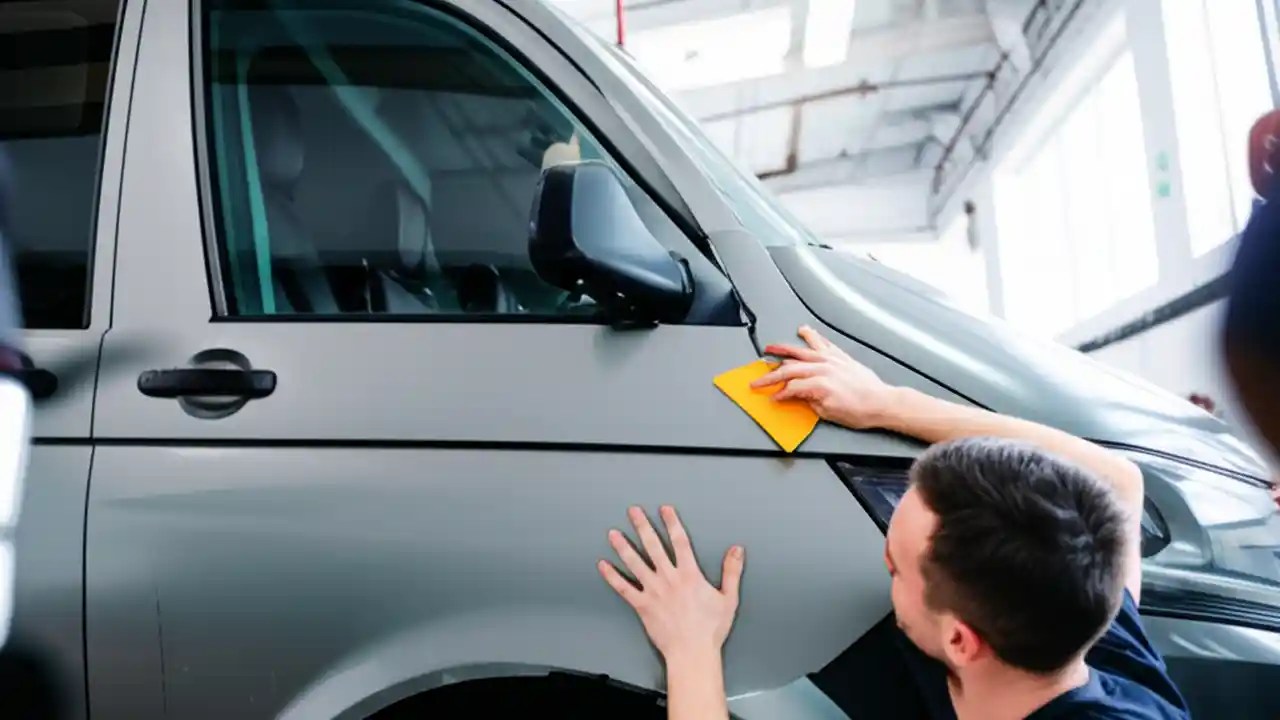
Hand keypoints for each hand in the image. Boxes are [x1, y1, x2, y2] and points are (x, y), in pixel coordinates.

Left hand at [598, 506, 743, 659]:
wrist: (692, 652)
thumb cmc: (710, 629)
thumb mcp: (728, 598)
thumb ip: (732, 571)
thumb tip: (737, 550)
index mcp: (689, 574)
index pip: (679, 541)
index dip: (672, 523)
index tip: (664, 509)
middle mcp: (669, 578)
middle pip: (653, 546)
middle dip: (642, 526)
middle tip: (633, 511)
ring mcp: (653, 591)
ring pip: (635, 563)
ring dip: (623, 546)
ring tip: (613, 533)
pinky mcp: (642, 606)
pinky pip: (623, 588)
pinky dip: (612, 576)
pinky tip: (603, 566)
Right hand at [751, 325, 895, 429]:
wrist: (881, 402)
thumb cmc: (859, 411)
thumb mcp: (828, 413)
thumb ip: (809, 402)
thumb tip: (796, 396)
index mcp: (818, 384)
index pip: (790, 387)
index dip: (778, 394)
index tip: (771, 397)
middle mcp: (823, 368)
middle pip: (790, 368)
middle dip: (771, 374)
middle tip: (758, 379)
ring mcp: (831, 360)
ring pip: (802, 350)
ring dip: (784, 349)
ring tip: (770, 348)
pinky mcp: (840, 356)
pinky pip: (823, 343)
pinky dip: (812, 336)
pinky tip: (804, 331)